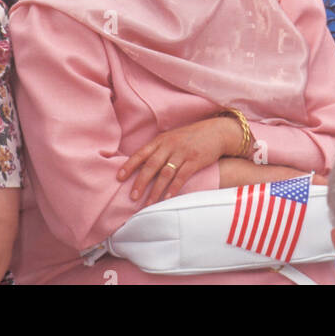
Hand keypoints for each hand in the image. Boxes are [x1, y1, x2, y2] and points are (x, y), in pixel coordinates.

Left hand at [118, 116, 242, 203]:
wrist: (216, 131)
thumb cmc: (191, 137)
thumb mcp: (173, 138)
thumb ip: (159, 149)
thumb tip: (142, 166)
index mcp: (162, 139)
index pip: (141, 153)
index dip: (129, 165)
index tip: (119, 177)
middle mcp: (170, 145)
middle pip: (151, 165)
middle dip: (140, 182)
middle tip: (132, 196)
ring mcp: (182, 153)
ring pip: (165, 174)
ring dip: (155, 190)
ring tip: (147, 204)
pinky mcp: (194, 160)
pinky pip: (181, 176)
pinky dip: (173, 188)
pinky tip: (167, 198)